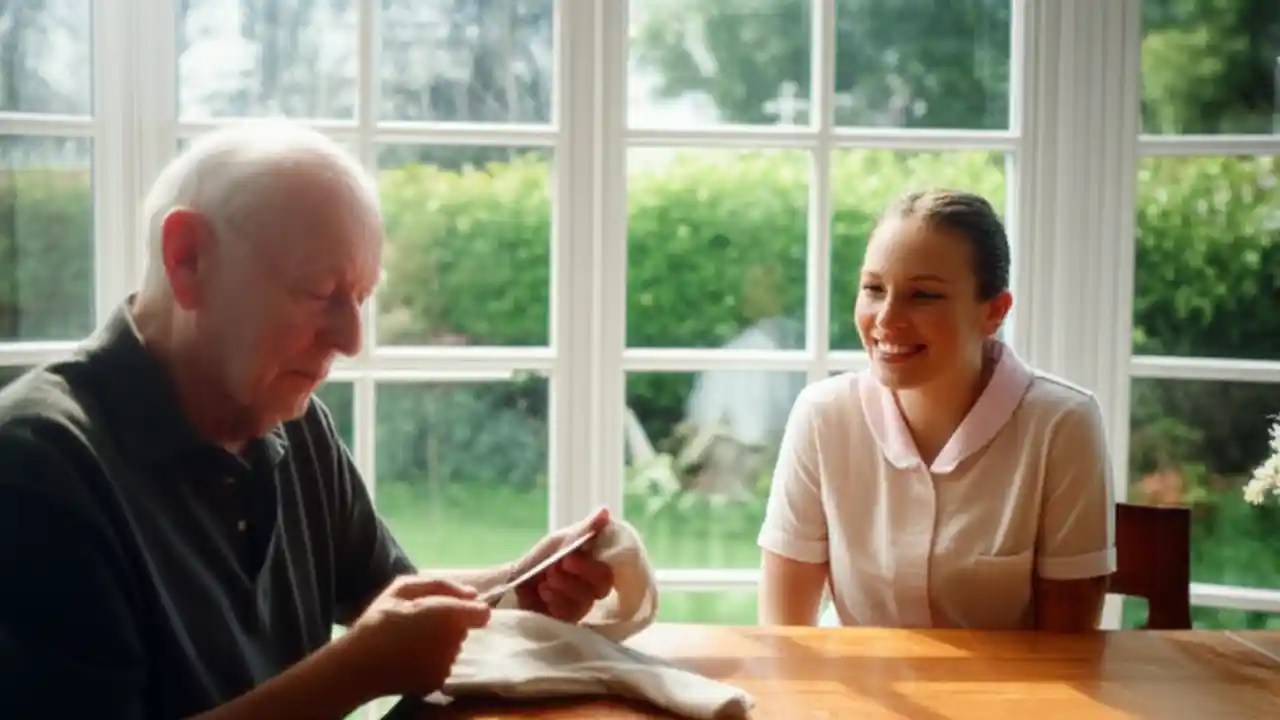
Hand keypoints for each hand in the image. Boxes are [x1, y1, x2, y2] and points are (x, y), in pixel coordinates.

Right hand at [346, 576, 490, 697]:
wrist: (360, 664)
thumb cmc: (380, 620)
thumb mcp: (404, 588)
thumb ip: (442, 586)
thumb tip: (472, 594)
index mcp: (449, 615)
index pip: (481, 613)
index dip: (467, 609)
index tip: (449, 609)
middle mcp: (455, 641)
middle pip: (463, 630)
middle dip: (448, 624)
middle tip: (418, 624)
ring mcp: (448, 663)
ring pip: (454, 648)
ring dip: (440, 643)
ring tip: (411, 641)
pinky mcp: (439, 681)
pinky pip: (443, 665)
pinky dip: (432, 661)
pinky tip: (411, 658)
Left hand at [513, 508, 614, 622]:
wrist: (514, 583)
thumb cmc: (540, 559)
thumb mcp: (560, 541)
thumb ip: (584, 530)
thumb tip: (605, 512)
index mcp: (596, 560)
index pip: (613, 561)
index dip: (593, 561)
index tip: (572, 555)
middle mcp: (594, 583)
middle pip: (605, 582)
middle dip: (581, 572)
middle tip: (558, 565)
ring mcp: (584, 602)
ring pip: (587, 598)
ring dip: (564, 586)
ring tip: (545, 580)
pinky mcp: (572, 619)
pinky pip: (572, 613)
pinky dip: (556, 601)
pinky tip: (544, 594)